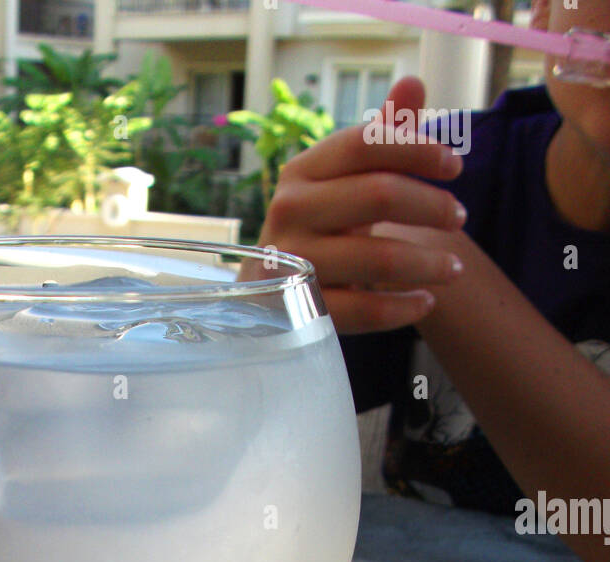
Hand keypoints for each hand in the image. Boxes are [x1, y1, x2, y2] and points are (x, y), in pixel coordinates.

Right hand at [247, 77, 467, 333]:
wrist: (268, 291)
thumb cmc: (319, 226)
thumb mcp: (343, 180)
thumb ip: (379, 138)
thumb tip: (413, 84)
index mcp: (302, 170)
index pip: (365, 142)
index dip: (417, 149)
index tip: (455, 167)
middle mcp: (290, 211)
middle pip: (379, 195)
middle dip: (431, 206)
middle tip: (459, 217)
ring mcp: (293, 263)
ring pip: (379, 258)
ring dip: (428, 263)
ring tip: (454, 269)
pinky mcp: (301, 311)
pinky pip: (365, 310)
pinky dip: (404, 307)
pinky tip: (427, 302)